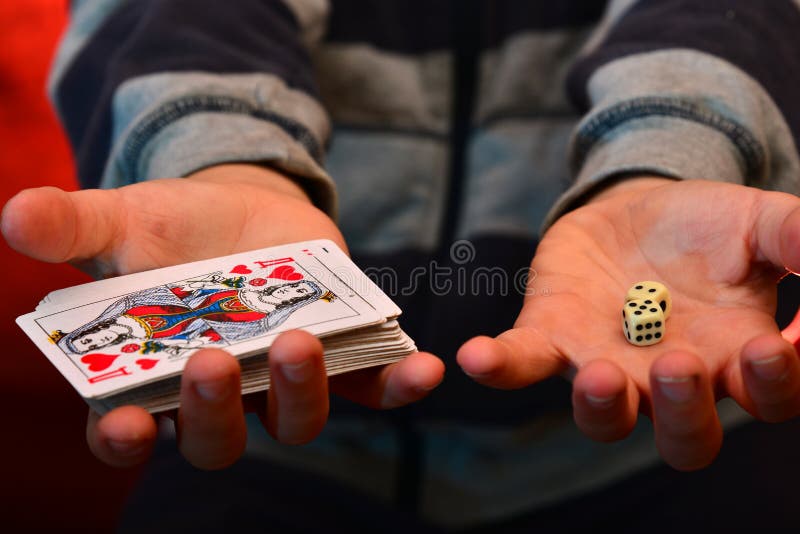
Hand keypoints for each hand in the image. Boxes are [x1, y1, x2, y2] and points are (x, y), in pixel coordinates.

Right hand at [2, 164, 443, 468]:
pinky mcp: (337, 357)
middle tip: (214, 361)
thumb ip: (73, 225)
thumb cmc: (173, 224)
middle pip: (217, 437)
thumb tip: (12, 217)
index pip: (129, 428)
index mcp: (154, 378)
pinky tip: (423, 369)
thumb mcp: (123, 217)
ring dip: (300, 392)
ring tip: (298, 342)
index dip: (126, 436)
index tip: (125, 424)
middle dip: (215, 411)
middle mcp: (220, 395)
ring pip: (295, 418)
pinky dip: (397, 386)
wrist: (242, 204)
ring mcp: (281, 381)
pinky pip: (370, 388)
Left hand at [457, 177, 799, 469]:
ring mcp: (607, 362)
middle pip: (685, 437)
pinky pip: (522, 363)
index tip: (771, 342)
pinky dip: (499, 365)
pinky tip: (474, 357)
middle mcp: (671, 377)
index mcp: (735, 357)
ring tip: (597, 373)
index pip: (769, 397)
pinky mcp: (551, 335)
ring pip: (606, 418)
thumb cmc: (706, 226)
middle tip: (680, 364)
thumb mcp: (764, 223)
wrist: (638, 205)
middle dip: (684, 413)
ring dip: (600, 405)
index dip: (776, 383)